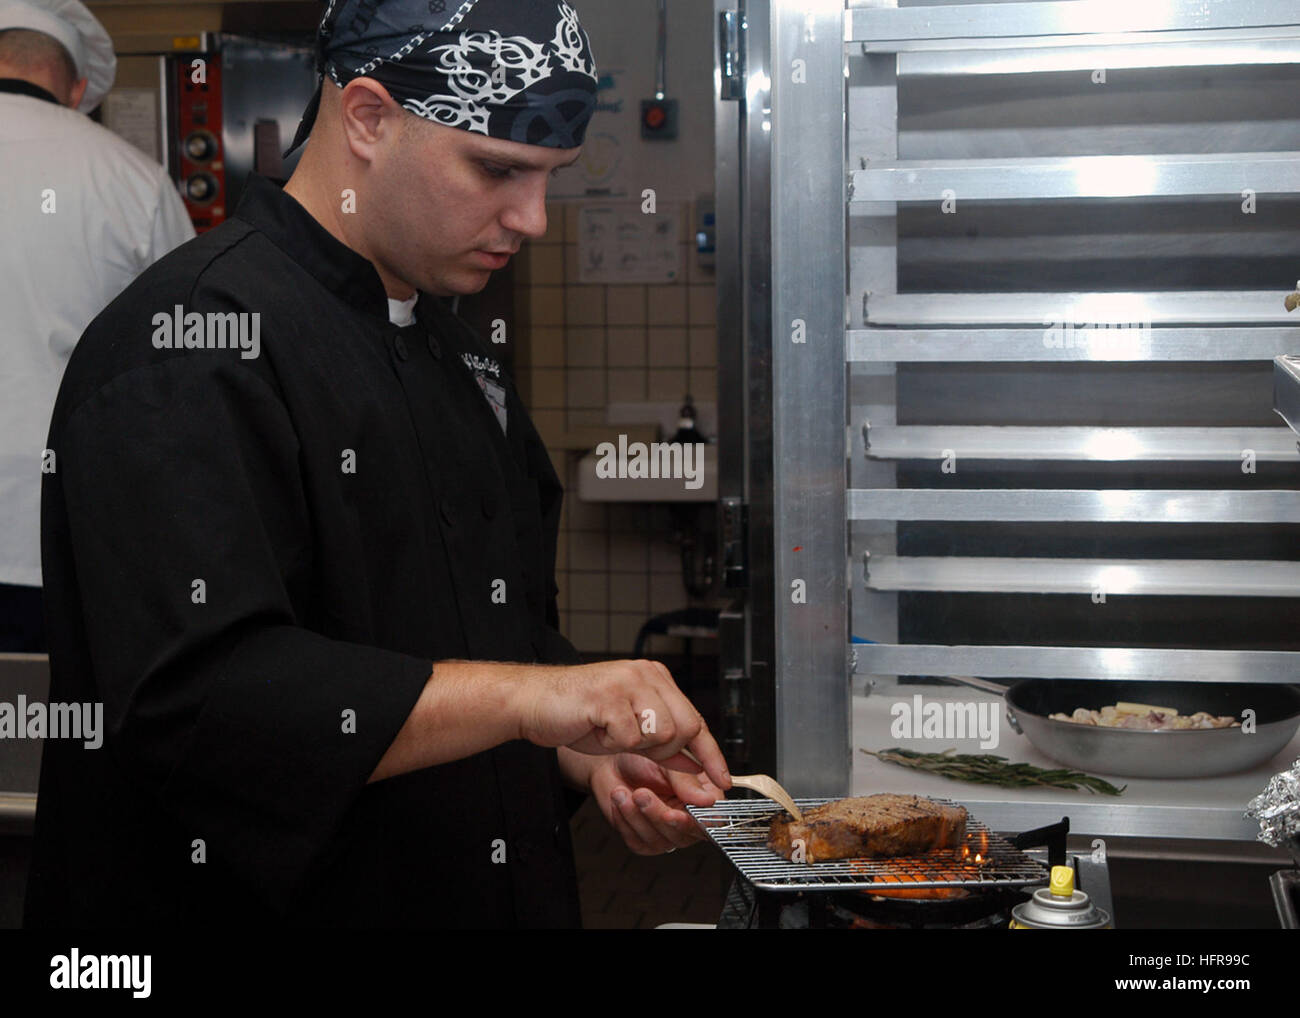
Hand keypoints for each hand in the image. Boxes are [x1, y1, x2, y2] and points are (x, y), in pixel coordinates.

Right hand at [513, 659, 729, 790]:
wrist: (534, 702)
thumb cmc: (580, 715)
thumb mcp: (630, 733)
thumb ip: (664, 747)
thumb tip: (698, 770)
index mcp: (656, 678)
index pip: (696, 719)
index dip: (711, 754)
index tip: (722, 780)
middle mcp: (647, 674)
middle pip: (684, 729)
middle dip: (662, 751)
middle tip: (630, 743)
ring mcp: (629, 681)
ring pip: (661, 734)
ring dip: (633, 745)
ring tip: (608, 731)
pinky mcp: (610, 695)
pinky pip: (631, 738)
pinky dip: (611, 743)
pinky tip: (596, 729)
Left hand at [589, 753, 725, 854]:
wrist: (613, 754)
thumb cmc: (644, 747)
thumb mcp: (668, 755)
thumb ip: (687, 779)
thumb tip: (707, 800)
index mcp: (704, 794)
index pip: (713, 820)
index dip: (697, 823)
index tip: (673, 813)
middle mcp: (688, 814)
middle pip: (684, 834)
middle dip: (658, 815)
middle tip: (641, 794)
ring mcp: (666, 828)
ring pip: (660, 841)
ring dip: (638, 817)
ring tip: (623, 792)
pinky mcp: (643, 836)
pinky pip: (638, 842)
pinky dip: (625, 821)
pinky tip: (620, 800)